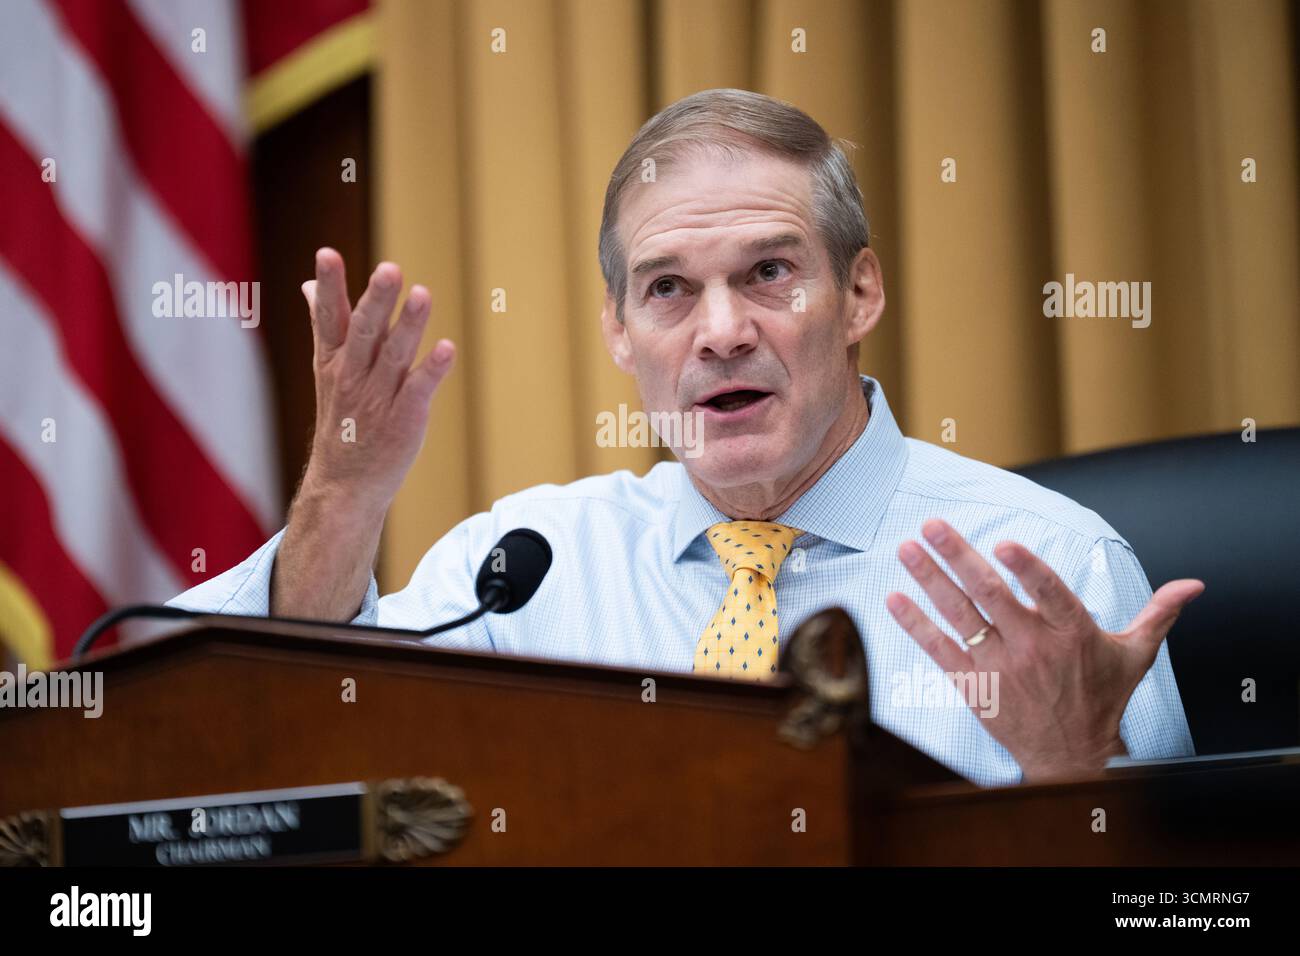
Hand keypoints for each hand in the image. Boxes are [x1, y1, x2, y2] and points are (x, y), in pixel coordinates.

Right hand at [300, 247, 455, 511]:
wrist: (345, 484)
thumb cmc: (342, 418)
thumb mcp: (326, 369)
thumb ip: (325, 324)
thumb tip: (307, 285)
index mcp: (332, 360)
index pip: (328, 317)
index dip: (328, 286)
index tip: (326, 255)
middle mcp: (352, 376)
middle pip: (364, 331)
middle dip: (376, 300)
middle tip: (389, 269)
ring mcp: (378, 398)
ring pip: (394, 355)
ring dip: (409, 325)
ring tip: (423, 294)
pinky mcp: (405, 419)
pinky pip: (419, 389)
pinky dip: (433, 369)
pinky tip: (448, 348)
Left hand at [884, 519, 1203, 782]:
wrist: (1073, 756)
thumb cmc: (1102, 697)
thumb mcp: (1135, 654)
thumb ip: (1158, 612)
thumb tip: (1194, 585)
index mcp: (1072, 633)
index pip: (1049, 594)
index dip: (1027, 569)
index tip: (1003, 544)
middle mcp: (1033, 649)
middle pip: (991, 597)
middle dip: (958, 558)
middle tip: (933, 525)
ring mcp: (1001, 667)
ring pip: (959, 617)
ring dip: (929, 580)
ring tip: (906, 548)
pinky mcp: (975, 685)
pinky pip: (940, 650)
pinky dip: (915, 624)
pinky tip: (893, 598)